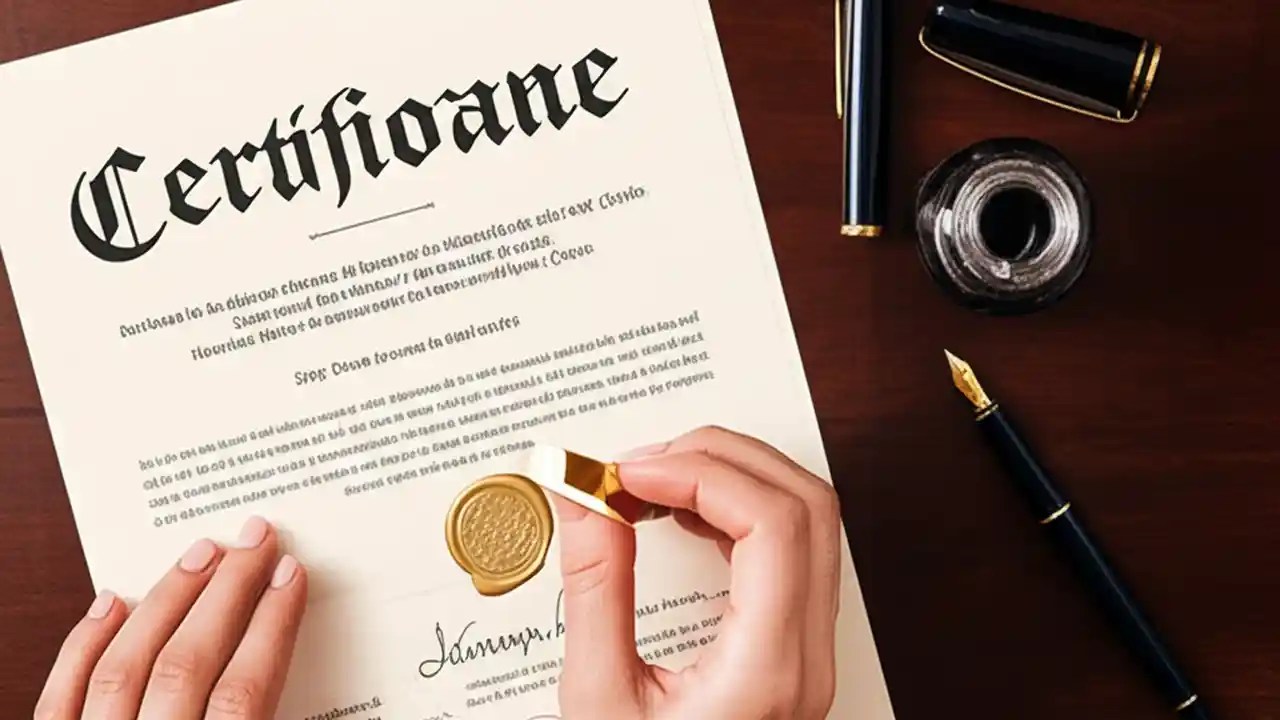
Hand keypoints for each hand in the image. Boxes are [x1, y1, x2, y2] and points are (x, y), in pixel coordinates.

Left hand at [35, 516, 307, 719]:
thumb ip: (272, 711)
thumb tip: (304, 657)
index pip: (244, 689)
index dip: (273, 624)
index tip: (290, 575)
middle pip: (188, 662)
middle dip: (229, 591)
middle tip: (255, 540)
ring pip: (126, 666)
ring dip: (167, 602)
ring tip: (200, 555)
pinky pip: (60, 697)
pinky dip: (85, 645)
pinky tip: (113, 603)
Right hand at [552, 427, 842, 719]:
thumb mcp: (599, 703)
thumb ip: (595, 592)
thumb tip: (584, 502)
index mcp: (768, 671)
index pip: (774, 525)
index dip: (701, 472)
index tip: (628, 471)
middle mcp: (806, 655)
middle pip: (805, 505)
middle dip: (718, 458)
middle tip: (637, 465)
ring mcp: (809, 651)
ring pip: (806, 519)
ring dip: (730, 478)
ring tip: (651, 485)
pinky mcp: (794, 647)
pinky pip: (788, 549)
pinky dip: (735, 511)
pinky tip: (680, 515)